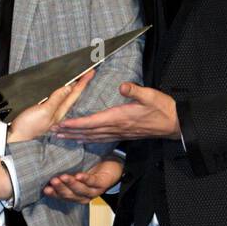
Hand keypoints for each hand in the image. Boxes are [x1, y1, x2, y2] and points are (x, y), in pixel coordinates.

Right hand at [7, 68, 95, 142]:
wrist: (12, 137)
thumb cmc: (28, 127)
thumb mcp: (44, 112)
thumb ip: (56, 100)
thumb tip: (69, 88)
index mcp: (59, 113)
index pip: (74, 94)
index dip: (82, 83)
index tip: (91, 72)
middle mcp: (56, 112)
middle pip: (71, 95)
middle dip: (79, 84)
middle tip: (88, 73)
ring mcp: (48, 112)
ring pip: (62, 97)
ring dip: (71, 88)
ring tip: (78, 79)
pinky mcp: (39, 111)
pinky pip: (53, 99)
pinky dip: (59, 92)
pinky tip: (60, 91)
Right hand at [43, 156, 123, 202]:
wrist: (112, 166)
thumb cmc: (90, 168)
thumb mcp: (75, 171)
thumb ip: (64, 172)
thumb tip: (45, 167)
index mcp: (76, 195)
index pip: (63, 196)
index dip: (54, 194)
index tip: (45, 189)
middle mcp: (84, 196)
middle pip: (71, 195)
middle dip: (61, 188)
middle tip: (53, 181)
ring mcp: (94, 191)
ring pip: (81, 190)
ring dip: (71, 184)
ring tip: (63, 176)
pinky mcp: (102, 183)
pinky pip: (92, 182)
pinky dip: (85, 179)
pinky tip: (78, 175)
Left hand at [52, 83, 179, 140]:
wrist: (174, 123)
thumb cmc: (162, 108)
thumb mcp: (150, 96)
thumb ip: (135, 91)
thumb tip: (122, 86)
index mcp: (119, 117)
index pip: (92, 122)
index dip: (76, 123)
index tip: (61, 124)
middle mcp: (116, 128)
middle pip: (88, 132)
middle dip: (70, 132)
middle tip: (52, 133)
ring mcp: (119, 133)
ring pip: (93, 137)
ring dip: (76, 137)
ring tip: (62, 137)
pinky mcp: (123, 135)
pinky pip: (101, 139)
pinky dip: (89, 139)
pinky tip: (82, 139)